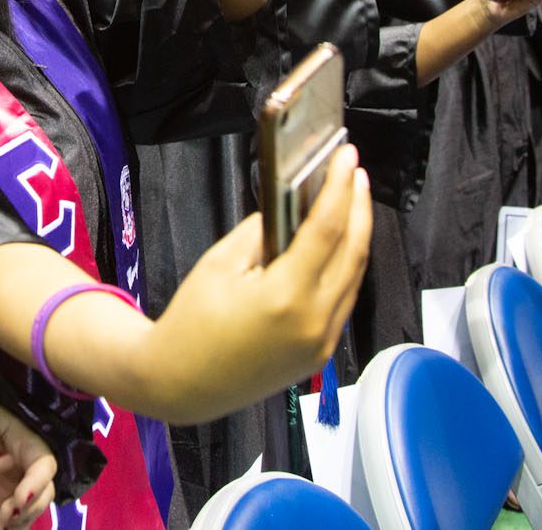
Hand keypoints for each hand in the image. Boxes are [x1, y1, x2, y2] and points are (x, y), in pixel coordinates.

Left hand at [0, 366, 55, 529]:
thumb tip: (5, 463)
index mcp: (21, 439)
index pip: (43, 462)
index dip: (38, 482)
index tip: (20, 497)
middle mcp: (19, 464)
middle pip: (43, 491)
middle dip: (31, 508)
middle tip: (6, 514)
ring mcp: (6, 485)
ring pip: (28, 510)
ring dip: (19, 522)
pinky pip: (5, 521)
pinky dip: (3, 529)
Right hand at [144, 147, 371, 424]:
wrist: (183, 384)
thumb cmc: (192, 321)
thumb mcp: (220, 263)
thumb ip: (262, 232)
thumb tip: (290, 210)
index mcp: (286, 297)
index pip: (326, 230)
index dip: (340, 188)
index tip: (348, 157)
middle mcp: (314, 322)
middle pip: (353, 253)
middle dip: (358, 207)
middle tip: (355, 172)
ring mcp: (321, 342)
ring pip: (354, 278)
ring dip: (357, 236)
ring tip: (352, 200)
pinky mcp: (319, 355)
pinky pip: (343, 301)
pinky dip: (345, 267)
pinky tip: (338, 244)